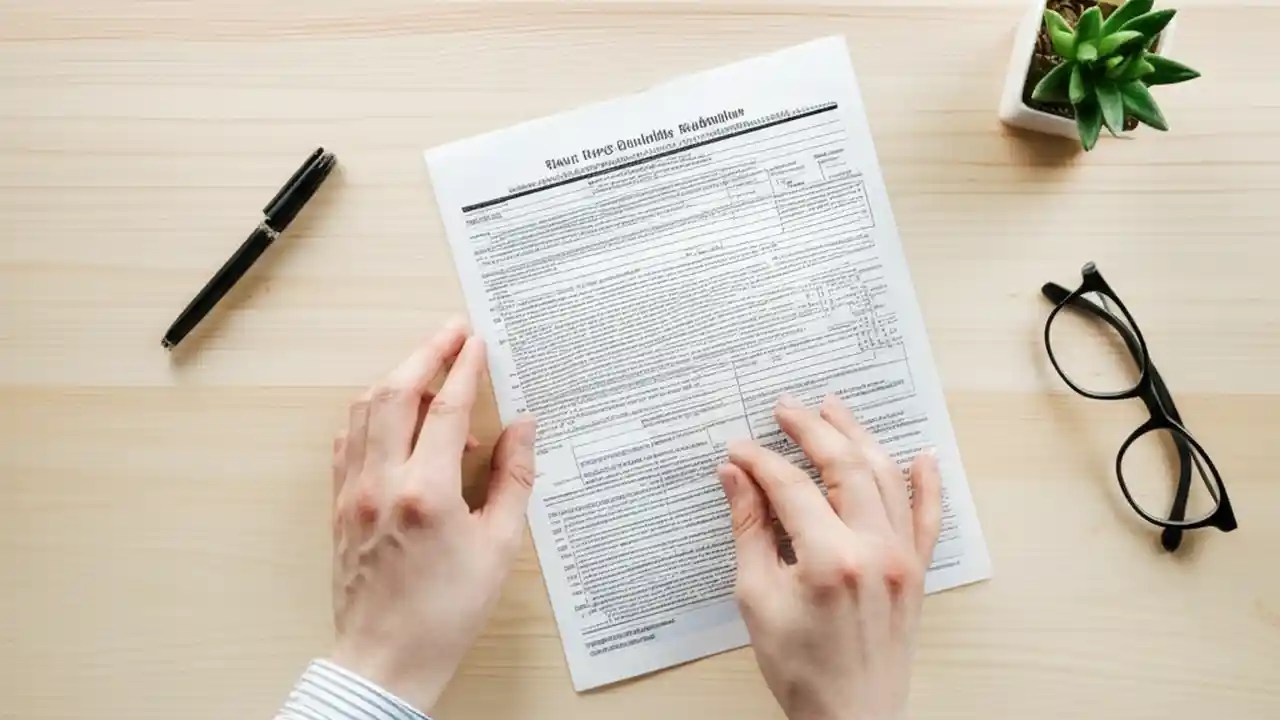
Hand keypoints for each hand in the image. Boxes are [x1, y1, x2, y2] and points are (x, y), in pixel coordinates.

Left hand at [329, 321, 536, 712]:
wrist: (388, 657)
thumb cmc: (448, 612)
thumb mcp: (500, 547)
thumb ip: (514, 479)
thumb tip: (524, 427)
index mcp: (426, 492)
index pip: (447, 409)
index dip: (464, 368)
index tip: (477, 341)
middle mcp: (381, 483)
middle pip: (396, 392)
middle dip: (426, 354)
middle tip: (453, 332)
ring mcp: (352, 492)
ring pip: (365, 410)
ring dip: (396, 380)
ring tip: (429, 370)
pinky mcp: (339, 505)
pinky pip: (349, 440)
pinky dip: (372, 414)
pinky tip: (394, 417)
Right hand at [720, 394, 941, 719]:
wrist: (852, 718)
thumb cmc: (801, 670)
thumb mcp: (758, 598)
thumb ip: (749, 529)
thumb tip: (735, 476)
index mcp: (831, 559)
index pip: (791, 486)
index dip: (760, 460)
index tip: (738, 449)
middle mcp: (876, 550)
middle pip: (845, 466)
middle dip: (812, 428)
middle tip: (785, 407)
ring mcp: (903, 559)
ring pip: (886, 478)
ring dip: (859, 437)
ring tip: (835, 409)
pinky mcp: (917, 572)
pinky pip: (929, 516)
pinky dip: (926, 483)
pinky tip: (921, 455)